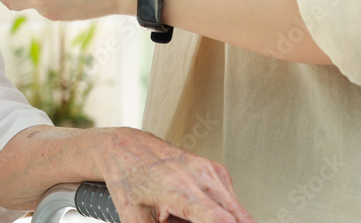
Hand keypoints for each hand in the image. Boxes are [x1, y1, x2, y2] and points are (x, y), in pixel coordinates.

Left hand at [95, 128, 254, 222]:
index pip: (220, 219)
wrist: (123, 146)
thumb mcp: (136, 218)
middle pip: (237, 216)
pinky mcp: (215, 168)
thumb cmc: (127, 179)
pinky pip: (230, 199)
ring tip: (187, 215)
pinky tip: (200, 212)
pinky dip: (222, 211)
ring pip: (236, 210)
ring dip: (224, 219)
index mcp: (179, 188)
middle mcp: (200, 175)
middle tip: (187, 219)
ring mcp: (210, 169)